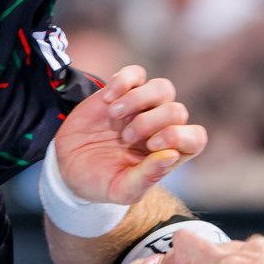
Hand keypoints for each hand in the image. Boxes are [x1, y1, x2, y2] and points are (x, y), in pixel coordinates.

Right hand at [53, 64, 209, 206]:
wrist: (68, 166)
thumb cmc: (100, 182)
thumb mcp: (122, 190)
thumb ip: (148, 177)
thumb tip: (171, 155)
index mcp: (168, 153)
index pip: (195, 137)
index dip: (178, 136)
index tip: (150, 145)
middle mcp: (160, 128)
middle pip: (178, 110)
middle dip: (150, 121)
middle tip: (125, 137)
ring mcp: (142, 107)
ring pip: (163, 87)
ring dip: (139, 99)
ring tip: (114, 115)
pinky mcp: (122, 91)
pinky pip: (136, 74)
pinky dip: (123, 81)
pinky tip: (107, 99)